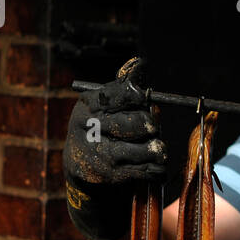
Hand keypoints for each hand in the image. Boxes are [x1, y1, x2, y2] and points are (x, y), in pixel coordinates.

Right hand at [63, 57, 166, 239]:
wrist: (81, 168)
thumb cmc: (101, 129)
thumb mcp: (104, 106)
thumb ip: (123, 88)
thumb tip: (139, 64)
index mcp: (88, 104)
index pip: (123, 94)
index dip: (140, 97)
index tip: (145, 100)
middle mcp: (90, 127)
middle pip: (139, 122)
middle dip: (151, 124)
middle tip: (153, 127)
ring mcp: (100, 152)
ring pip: (146, 148)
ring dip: (157, 148)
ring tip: (158, 148)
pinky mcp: (110, 174)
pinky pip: (147, 170)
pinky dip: (156, 169)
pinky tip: (156, 166)